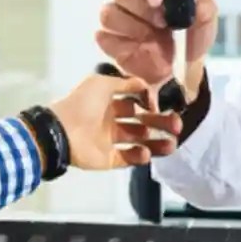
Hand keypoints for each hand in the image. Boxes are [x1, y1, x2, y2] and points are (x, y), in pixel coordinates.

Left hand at [48, 73, 181, 169]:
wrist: (62, 131)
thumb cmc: (82, 104)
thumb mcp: (103, 83)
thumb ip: (126, 82)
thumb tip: (145, 86)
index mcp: (107, 102)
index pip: (135, 102)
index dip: (149, 103)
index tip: (159, 105)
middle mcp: (110, 120)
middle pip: (141, 122)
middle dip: (160, 123)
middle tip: (177, 125)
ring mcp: (109, 140)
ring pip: (139, 141)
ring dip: (156, 142)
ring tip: (172, 144)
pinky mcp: (107, 159)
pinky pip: (128, 158)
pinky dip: (139, 156)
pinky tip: (146, 152)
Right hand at [95, 0, 218, 88]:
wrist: (183, 66)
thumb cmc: (191, 34)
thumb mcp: (207, 20)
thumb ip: (207, 8)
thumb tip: (199, 5)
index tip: (158, 0)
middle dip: (142, 8)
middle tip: (162, 24)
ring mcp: (118, 14)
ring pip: (109, 12)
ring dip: (133, 27)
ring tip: (152, 37)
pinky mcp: (110, 37)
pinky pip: (104, 35)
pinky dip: (122, 44)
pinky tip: (139, 48)